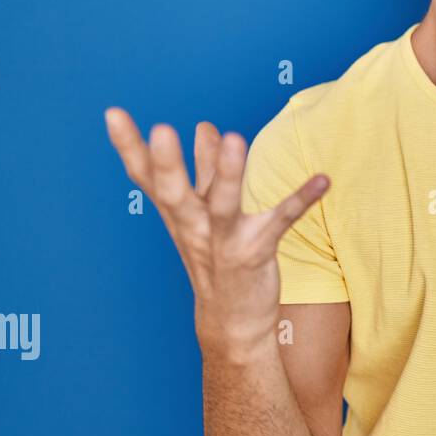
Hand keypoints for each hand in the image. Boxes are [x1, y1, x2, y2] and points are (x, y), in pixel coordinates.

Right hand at [103, 107, 328, 356]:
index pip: (145, 177)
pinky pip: (280, 221)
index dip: (129, 147)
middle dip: (166, 163)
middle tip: (161, 129)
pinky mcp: (255, 252)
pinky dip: (302, 199)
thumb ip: (205, 168)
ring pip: (222, 206)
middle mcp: (193, 227)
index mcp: (178, 213)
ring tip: (234, 138)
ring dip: (228, 174)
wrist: (233, 322)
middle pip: (173, 193)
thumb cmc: (217, 258)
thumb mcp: (204, 212)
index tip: (112, 113)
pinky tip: (323, 180)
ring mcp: (223, 242)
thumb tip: (205, 126)